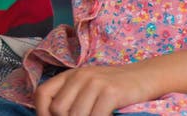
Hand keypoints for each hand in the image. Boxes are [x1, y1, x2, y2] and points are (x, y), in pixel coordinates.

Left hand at [35, 63, 152, 115]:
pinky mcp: (110, 92)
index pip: (42, 94)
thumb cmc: (114, 87)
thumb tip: (55, 115)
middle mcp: (80, 75)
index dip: (42, 114)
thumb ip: (72, 98)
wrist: (145, 77)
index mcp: (71, 75)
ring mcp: (95, 82)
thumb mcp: (88, 87)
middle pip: (58, 109)